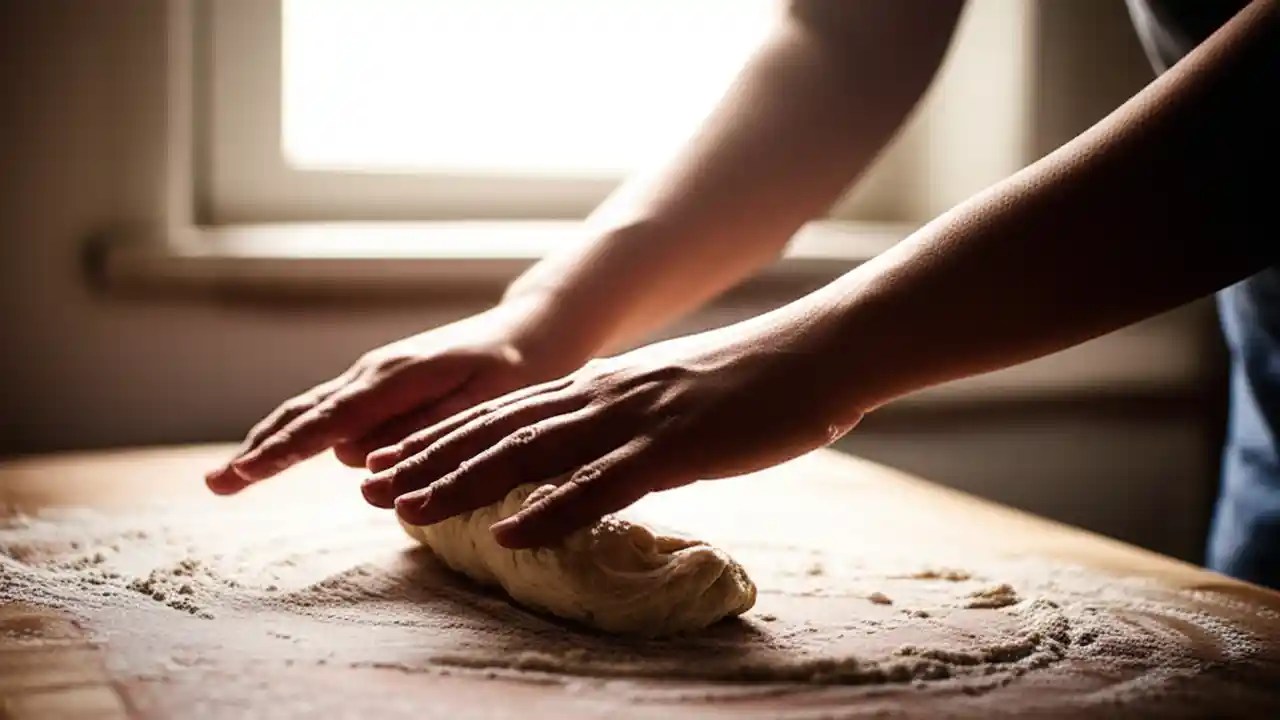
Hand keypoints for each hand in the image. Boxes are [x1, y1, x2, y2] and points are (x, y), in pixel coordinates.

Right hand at [205, 298, 582, 493]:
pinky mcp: (382, 384)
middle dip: (261, 449)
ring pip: (310, 411)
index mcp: (397, 378)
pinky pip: (330, 410)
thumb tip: (356, 462)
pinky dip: (297, 431)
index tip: (246, 473)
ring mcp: (374, 376)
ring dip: (272, 442)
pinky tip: (273, 452)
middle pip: (304, 415)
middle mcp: (375, 373)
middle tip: (216, 486)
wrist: (533, 328)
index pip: (328, 422)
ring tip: (230, 478)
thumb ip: (425, 431)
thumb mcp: (486, 403)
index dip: (286, 450)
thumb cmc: (520, 369)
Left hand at [360, 322, 862, 547]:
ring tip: (409, 511)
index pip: (507, 414)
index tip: (395, 463)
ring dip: (465, 484)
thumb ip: (627, 421)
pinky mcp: (675, 448)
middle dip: (431, 461)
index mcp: (603, 386)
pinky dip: (551, 511)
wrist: (819, 351)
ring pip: (532, 456)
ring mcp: (637, 420)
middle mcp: (604, 396)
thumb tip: (593, 453)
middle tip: (372, 488)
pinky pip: (602, 485)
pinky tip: (510, 535)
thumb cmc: (754, 381)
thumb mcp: (673, 397)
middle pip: (501, 432)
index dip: (444, 439)